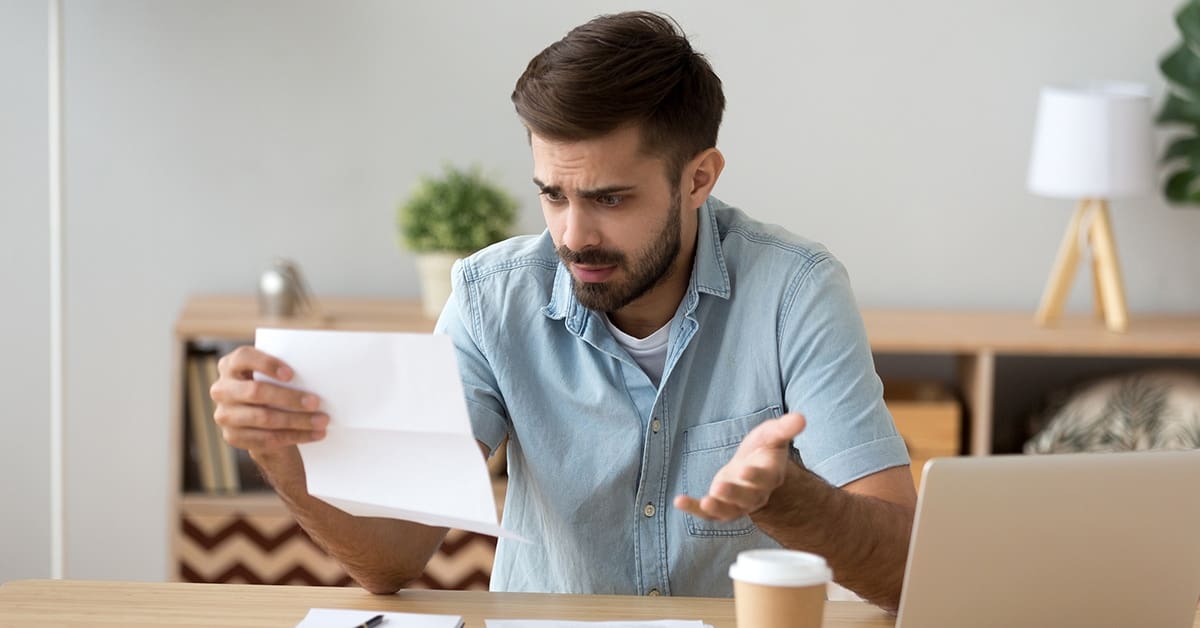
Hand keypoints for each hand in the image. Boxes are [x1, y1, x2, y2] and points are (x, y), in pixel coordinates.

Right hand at [209, 346, 328, 452]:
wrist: (259, 418)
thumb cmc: (272, 386)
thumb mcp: (271, 375)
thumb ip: (283, 371)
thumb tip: (317, 374)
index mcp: (230, 365)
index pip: (244, 357)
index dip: (267, 364)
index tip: (291, 374)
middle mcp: (222, 389)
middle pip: (256, 392)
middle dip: (289, 398)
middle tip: (316, 402)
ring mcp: (225, 415)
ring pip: (264, 418)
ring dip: (297, 421)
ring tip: (321, 421)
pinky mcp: (233, 436)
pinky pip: (267, 439)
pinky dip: (295, 436)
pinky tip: (314, 434)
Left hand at [673, 413, 806, 521]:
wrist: (754, 468)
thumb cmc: (764, 449)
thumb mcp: (773, 435)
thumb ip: (785, 428)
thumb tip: (802, 418)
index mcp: (769, 475)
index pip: (764, 478)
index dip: (756, 475)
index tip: (746, 470)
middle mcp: (755, 493)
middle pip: (746, 497)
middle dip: (734, 493)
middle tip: (720, 488)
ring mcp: (738, 503)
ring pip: (729, 509)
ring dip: (716, 507)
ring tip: (704, 503)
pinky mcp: (721, 506)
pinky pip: (708, 512)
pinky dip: (694, 508)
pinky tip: (679, 501)